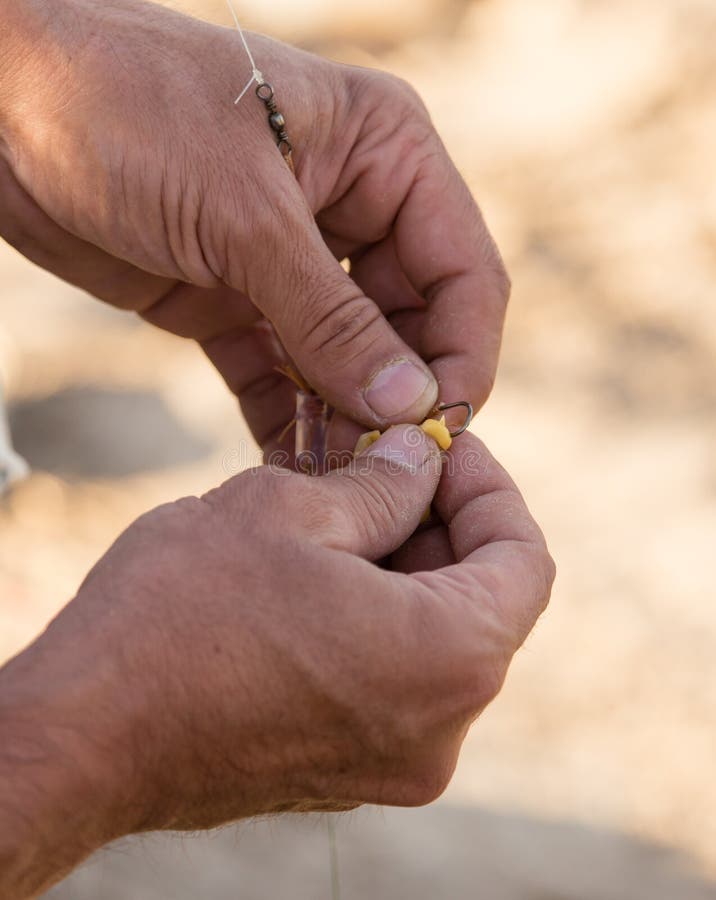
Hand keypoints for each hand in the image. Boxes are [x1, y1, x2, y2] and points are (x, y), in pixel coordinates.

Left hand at [0, 0, 508, 456]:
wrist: (1, 108)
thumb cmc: (126, 111)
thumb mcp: (243, 214)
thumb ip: (332, 317)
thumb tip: (409, 405)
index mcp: (386, 155)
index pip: (462, 272)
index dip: (464, 356)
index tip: (444, 430)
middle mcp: (353, 210)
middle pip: (411, 326)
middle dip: (398, 399)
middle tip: (385, 473)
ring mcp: (292, 262)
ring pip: (348, 360)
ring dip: (346, 421)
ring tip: (340, 484)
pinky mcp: (236, 303)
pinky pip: (283, 375)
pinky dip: (290, 421)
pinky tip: (292, 469)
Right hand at [0, 428, 552, 896]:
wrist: (80, 733)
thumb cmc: (178, 616)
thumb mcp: (287, 509)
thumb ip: (381, 483)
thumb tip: (419, 461)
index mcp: (448, 660)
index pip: (524, 560)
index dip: (489, 487)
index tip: (438, 446)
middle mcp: (439, 729)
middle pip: (479, 599)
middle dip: (436, 519)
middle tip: (380, 461)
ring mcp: (392, 760)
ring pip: (430, 635)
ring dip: (398, 562)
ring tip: (336, 502)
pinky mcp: (344, 768)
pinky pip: (389, 674)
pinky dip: (370, 611)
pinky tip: (314, 562)